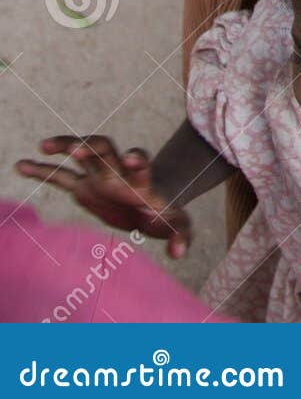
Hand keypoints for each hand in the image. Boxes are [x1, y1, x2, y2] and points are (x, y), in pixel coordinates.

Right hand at [16, 137, 192, 258]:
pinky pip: (60, 177)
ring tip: (43, 145)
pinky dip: (42, 171)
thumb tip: (179, 253)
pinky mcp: (84, 185)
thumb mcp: (177, 224)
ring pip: (82, 153)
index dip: (137, 159)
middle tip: (78, 148)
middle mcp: (119, 170)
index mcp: (141, 179)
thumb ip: (181, 235)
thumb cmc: (165, 213)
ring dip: (66, 145)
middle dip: (93, 147)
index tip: (131, 159)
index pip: (141, 163)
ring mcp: (100, 174)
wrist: (151, 203)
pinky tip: (21, 165)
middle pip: (106, 150)